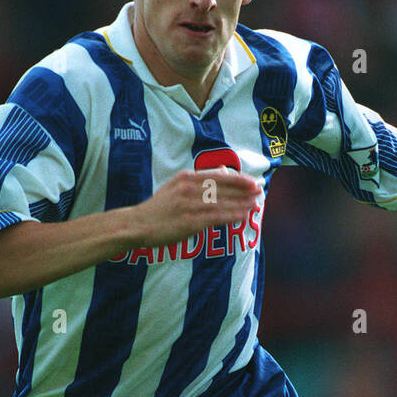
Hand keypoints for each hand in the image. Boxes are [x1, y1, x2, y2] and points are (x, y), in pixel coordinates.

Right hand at [130, 169, 262, 247]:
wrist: (137, 224)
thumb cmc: (158, 208)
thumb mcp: (175, 186)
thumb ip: (198, 180)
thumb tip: (223, 171)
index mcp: (185, 178)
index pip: (217, 176)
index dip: (237, 179)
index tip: (251, 181)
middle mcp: (188, 188)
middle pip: (222, 187)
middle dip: (243, 190)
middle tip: (259, 190)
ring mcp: (189, 205)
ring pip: (221, 202)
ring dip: (241, 202)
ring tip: (255, 203)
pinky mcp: (188, 221)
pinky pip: (215, 217)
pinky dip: (231, 215)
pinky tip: (243, 215)